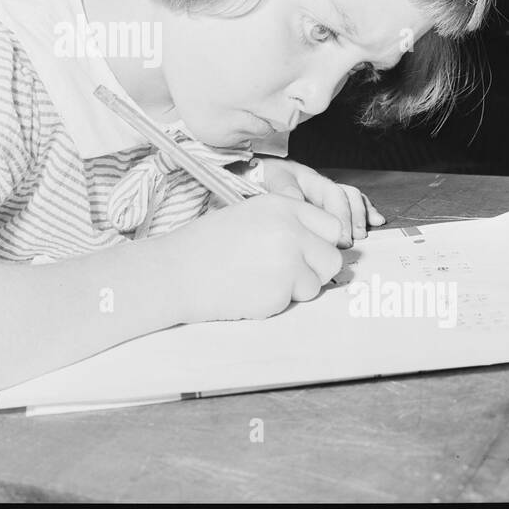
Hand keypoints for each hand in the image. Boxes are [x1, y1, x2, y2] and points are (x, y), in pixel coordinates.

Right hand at [156, 193, 345, 324]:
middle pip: (332, 258)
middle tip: (286, 271)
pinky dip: (275, 302)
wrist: (176, 272)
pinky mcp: (279, 293)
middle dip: (314, 269)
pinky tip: (249, 290)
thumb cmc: (207, 244)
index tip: (306, 251)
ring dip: (295, 288)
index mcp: (282, 206)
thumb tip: (320, 244)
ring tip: (260, 279)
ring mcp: (287, 263)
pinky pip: (293, 302)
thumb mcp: (250, 215)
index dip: (320, 242)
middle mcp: (290, 231)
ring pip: (316, 284)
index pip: (332, 226)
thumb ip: (287, 224)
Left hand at [258, 158, 384, 247]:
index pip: (326, 193)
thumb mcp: (264, 181)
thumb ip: (280, 189)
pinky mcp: (323, 200)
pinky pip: (350, 201)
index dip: (336, 216)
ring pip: (349, 197)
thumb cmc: (252, 179)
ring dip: (359, 216)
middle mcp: (314, 182)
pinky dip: (364, 211)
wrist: (242, 174)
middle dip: (348, 219)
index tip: (339, 238)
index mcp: (300, 176)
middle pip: (341, 195)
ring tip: (362, 234)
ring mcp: (320, 190)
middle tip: (348, 241)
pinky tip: (375, 221)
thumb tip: (296, 199)